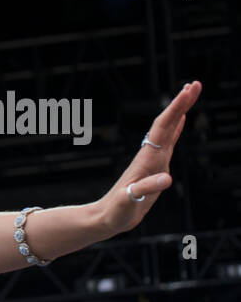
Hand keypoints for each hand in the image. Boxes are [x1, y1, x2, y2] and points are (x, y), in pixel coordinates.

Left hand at [94, 81, 200, 235]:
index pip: (163, 128)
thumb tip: (167, 179)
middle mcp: (151, 156)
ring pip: (169, 130)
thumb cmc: (117, 211)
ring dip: (180, 111)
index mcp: (146, 159)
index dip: (176, 109)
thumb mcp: (130, 200)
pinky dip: (177, 129)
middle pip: (167, 124)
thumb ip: (145, 189)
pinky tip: (182, 120)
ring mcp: (153, 161)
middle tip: (195, 83)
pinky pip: (169, 143)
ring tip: (189, 93)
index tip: (188, 90)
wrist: (107, 218)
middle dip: (181, 103)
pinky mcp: (156, 168)